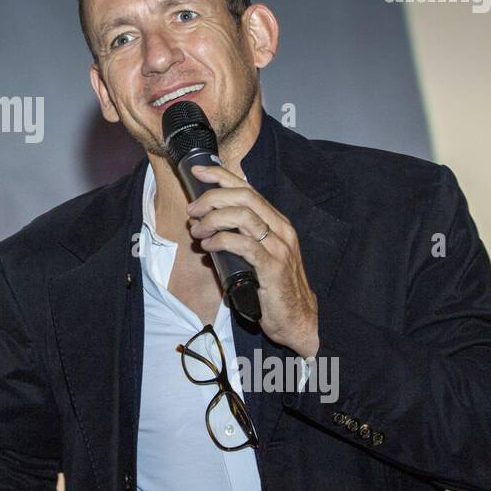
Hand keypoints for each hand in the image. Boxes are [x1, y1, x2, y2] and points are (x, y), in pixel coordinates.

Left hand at [186, 163, 319, 357]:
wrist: (298, 319)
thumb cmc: (273, 287)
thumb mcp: (258, 254)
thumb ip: (239, 236)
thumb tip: (205, 223)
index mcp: (277, 222)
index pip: (248, 189)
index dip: (221, 176)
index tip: (198, 170)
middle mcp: (281, 230)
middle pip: (243, 197)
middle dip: (212, 197)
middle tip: (192, 210)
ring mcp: (279, 247)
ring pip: (242, 216)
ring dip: (213, 219)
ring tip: (197, 231)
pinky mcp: (273, 267)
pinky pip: (243, 244)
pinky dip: (221, 240)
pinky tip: (208, 246)